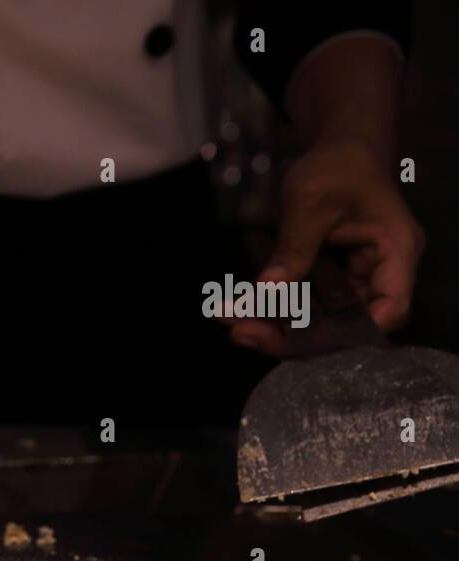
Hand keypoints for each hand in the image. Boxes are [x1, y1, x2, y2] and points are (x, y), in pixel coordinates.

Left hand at [230, 140, 423, 356]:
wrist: (337, 152)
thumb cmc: (336, 167)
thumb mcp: (310, 202)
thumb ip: (293, 247)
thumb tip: (266, 291)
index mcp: (396, 251)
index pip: (389, 309)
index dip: (349, 332)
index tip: (296, 337)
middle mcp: (382, 274)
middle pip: (349, 324)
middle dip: (297, 335)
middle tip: (243, 333)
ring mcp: (358, 281)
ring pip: (323, 321)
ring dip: (279, 327)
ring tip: (234, 325)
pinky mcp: (334, 284)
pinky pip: (308, 308)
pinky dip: (276, 312)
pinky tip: (240, 313)